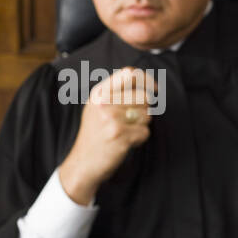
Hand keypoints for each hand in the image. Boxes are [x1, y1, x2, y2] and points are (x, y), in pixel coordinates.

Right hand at [58, 66, 156, 204]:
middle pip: (144, 96)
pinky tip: (125, 143)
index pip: (129, 74)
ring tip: (125, 133)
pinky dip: (139, 140)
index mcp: (99, 93)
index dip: (146, 80)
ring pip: (147, 115)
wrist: (83, 164)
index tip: (154, 89)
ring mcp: (111, 119)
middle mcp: (104, 103)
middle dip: (145, 109)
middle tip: (133, 121)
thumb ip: (115, 91)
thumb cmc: (95, 135)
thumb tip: (144, 80)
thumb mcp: (97, 108)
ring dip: (141, 126)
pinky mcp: (120, 135)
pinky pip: (145, 132)